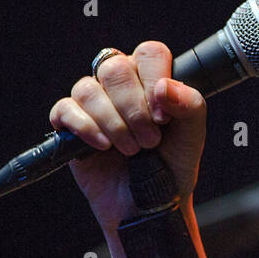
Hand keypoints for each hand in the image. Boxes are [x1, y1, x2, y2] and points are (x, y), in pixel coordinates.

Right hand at [49, 41, 206, 232]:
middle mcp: (120, 84)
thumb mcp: (193, 135)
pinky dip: (85, 127)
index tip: (165, 116)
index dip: (155, 80)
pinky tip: (103, 145)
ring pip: (88, 88)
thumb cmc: (172, 165)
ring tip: (131, 149)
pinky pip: (65, 109)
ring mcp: (93, 103)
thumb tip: (165, 86)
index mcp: (151, 77)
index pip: (149, 53)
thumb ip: (190, 105)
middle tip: (149, 140)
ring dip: (113, 122)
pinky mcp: (69, 124)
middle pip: (115, 68)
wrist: (150, 204)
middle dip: (134, 109)